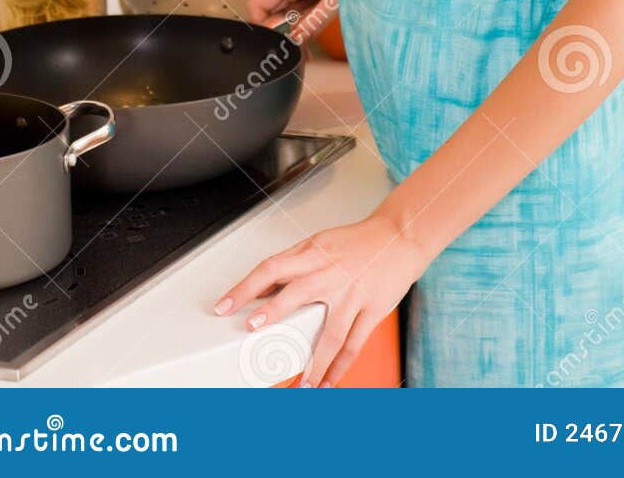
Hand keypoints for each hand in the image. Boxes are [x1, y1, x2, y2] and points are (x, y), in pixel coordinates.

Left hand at [213, 210, 423, 386]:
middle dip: (271, 313)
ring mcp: (352, 293)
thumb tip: (262, 289)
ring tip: (300, 386)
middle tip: (252, 331)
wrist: (400, 236)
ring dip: (312, 362)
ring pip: (328, 332)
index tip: (224, 306)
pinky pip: (353, 343)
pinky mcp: (371, 309)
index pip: (271, 268)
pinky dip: (339, 367)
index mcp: (312, 255)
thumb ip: (292, 266)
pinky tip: (328, 382)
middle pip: (295, 293)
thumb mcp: (319, 245)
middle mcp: (329, 273)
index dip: (244, 287)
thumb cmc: (357, 242)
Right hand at [247, 0, 344, 43]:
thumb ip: (314, 23)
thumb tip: (296, 41)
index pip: (257, 5)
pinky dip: (305, 15)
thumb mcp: (336, 0)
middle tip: (301, 41)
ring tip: (314, 31)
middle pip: (270, 9)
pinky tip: (320, 20)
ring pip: (285, 8)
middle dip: (282, 29)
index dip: (263, 26)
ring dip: (295, 23)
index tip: (278, 40)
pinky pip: (298, 3)